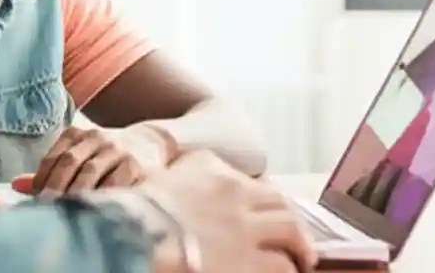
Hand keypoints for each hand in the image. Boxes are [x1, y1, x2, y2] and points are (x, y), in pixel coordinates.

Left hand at [19, 124, 172, 195]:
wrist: (149, 143)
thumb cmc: (105, 154)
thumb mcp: (78, 154)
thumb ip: (50, 170)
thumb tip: (15, 185)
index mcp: (75, 134)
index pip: (52, 157)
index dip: (41, 179)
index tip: (35, 201)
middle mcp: (95, 137)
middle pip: (69, 162)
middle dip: (55, 186)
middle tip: (46, 208)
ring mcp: (115, 149)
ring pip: (90, 172)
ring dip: (76, 193)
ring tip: (66, 212)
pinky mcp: (135, 164)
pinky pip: (116, 182)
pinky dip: (103, 195)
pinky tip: (94, 208)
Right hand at [143, 151, 315, 272]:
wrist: (135, 238)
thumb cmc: (136, 213)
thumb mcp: (163, 178)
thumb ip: (187, 175)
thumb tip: (195, 180)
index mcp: (213, 171)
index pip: (252, 182)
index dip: (267, 201)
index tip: (268, 214)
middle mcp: (237, 194)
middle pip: (281, 203)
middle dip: (292, 222)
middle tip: (296, 240)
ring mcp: (247, 228)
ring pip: (292, 232)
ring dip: (298, 248)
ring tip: (299, 262)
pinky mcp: (251, 262)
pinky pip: (282, 267)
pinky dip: (286, 270)